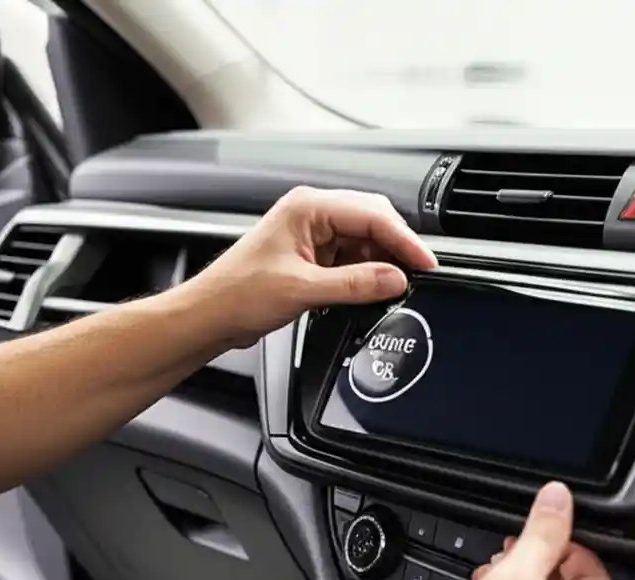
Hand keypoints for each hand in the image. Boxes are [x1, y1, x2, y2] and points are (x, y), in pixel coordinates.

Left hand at [186, 186, 437, 346]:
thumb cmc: (236, 293)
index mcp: (307, 207)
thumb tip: (395, 278)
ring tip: (394, 287)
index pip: (371, 215)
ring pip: (365, 240)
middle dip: (397, 247)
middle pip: (373, 221)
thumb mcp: (302, 290)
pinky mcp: (313, 255)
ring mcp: (312, 233)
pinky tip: (372, 289)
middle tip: (418, 274)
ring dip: (382, 262)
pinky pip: (352, 257)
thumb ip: (355, 284)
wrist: (209, 315)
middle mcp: (311, 213)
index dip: (404, 239)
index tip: (425, 262)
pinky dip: (366, 273)